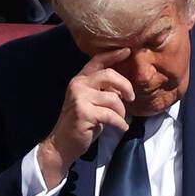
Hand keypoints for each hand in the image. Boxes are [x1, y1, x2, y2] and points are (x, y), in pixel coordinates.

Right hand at [37, 48, 133, 187]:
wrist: (63, 144)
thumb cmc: (81, 124)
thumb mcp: (91, 103)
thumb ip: (103, 92)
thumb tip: (123, 88)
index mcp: (80, 80)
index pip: (98, 61)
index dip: (114, 55)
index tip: (127, 51)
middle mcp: (79, 85)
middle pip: (109, 75)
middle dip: (125, 85)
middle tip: (131, 98)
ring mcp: (80, 98)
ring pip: (113, 98)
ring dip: (122, 111)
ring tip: (121, 120)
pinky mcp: (84, 113)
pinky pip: (111, 115)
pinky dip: (120, 123)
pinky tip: (121, 128)